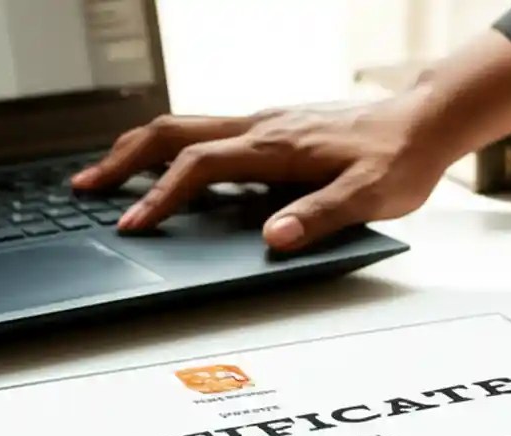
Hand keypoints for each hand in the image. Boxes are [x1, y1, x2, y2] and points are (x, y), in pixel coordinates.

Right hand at [69, 93, 452, 252]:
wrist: (425, 121)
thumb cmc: (400, 157)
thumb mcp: (369, 197)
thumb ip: (319, 218)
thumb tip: (273, 238)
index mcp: (274, 146)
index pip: (197, 167)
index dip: (159, 196)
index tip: (132, 224)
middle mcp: (260, 128)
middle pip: (170, 132)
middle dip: (120, 159)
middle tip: (85, 187)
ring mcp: (263, 124)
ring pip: (183, 127)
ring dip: (138, 149)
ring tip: (107, 175)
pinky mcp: (271, 128)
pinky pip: (205, 133)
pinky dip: (170, 150)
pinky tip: (168, 172)